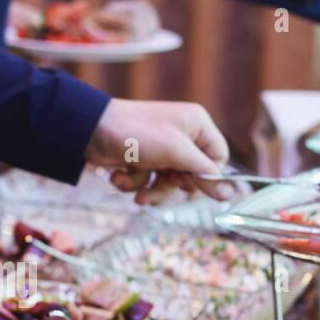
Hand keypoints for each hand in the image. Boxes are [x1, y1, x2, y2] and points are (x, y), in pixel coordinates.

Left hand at [85, 99, 235, 204]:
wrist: (90, 131)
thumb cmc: (137, 134)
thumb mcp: (176, 153)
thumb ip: (203, 173)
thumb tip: (229, 192)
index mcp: (197, 124)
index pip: (217, 158)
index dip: (206, 176)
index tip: (193, 187)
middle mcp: (181, 135)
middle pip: (191, 174)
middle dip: (172, 184)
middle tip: (163, 180)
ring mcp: (160, 148)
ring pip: (167, 182)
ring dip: (150, 190)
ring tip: (136, 195)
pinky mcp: (141, 158)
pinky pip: (147, 180)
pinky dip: (133, 182)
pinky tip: (118, 176)